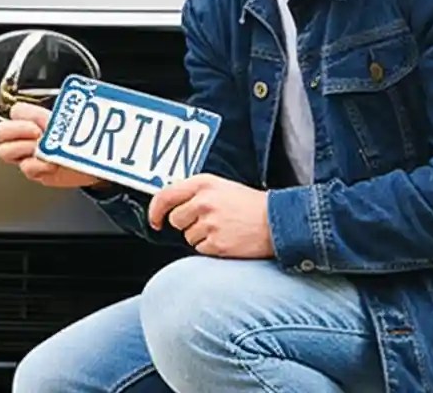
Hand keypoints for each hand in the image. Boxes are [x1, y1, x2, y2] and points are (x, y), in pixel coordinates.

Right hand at [0, 102, 103, 187]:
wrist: (94, 163)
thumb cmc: (82, 139)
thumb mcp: (73, 120)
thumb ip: (63, 111)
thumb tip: (64, 103)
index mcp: (33, 119)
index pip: (15, 112)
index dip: (24, 116)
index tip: (41, 122)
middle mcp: (25, 137)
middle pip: (1, 132)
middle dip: (17, 131)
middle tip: (38, 134)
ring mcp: (27, 155)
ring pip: (5, 151)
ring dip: (24, 148)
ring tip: (42, 149)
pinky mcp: (35, 172)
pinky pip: (25, 168)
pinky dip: (37, 165)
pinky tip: (50, 164)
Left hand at [149, 174, 273, 257]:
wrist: (278, 220)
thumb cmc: (250, 205)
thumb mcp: (221, 187)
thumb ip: (196, 193)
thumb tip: (171, 206)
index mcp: (203, 184)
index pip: (165, 196)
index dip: (155, 211)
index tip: (154, 221)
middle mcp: (203, 201)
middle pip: (176, 220)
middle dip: (187, 224)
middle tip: (210, 221)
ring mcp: (209, 223)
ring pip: (188, 236)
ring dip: (201, 236)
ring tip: (224, 228)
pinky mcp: (216, 243)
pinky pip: (201, 249)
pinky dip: (212, 248)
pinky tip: (228, 239)